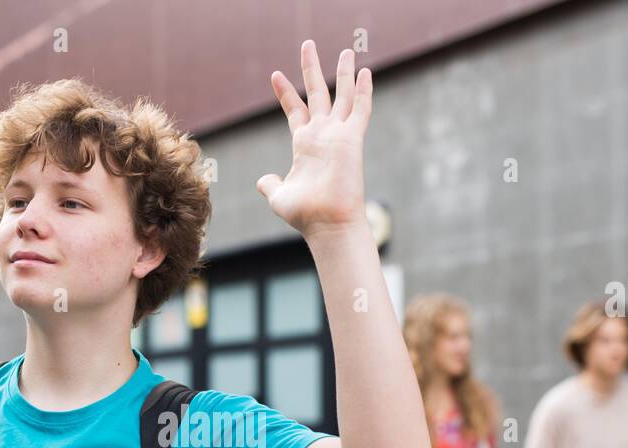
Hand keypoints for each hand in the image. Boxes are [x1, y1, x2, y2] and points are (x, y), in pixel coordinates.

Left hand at [257, 40, 371, 238]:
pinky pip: (361, 109)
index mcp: (304, 145)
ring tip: (346, 50)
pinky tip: (365, 72)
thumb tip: (263, 181)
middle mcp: (322, 136)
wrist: (326, 223)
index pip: (295, 111)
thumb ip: (270, 184)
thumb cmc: (305, 215)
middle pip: (317, 93)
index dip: (286, 93)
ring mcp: (338, 135)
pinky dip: (364, 91)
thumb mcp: (279, 196)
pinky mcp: (352, 139)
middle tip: (308, 45)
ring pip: (343, 96)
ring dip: (344, 72)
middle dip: (311, 69)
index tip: (275, 74)